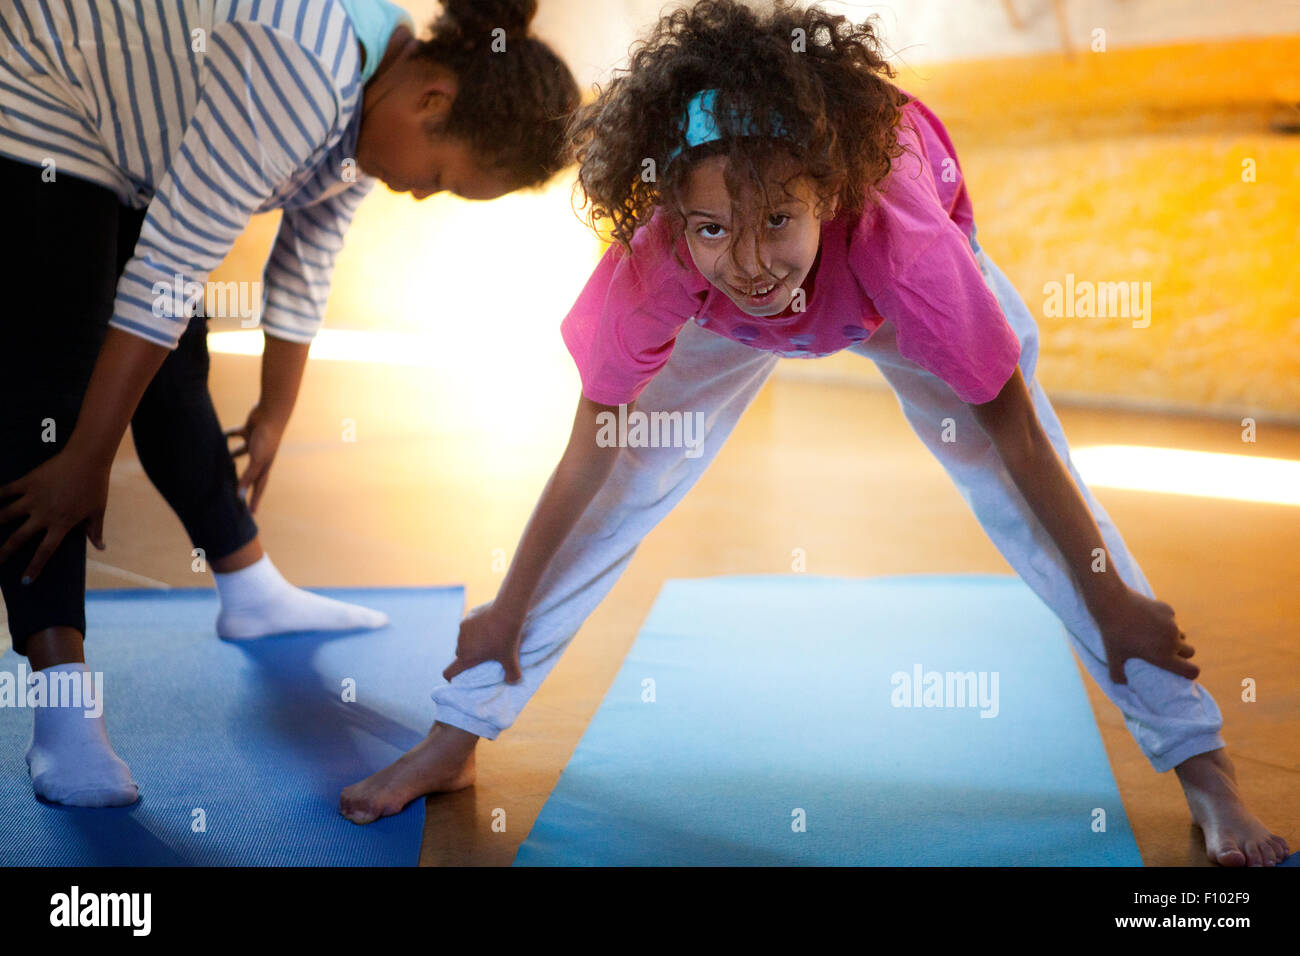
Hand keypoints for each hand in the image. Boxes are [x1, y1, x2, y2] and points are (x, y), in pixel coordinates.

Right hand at [0, 447, 109, 582]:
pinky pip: (6, 491)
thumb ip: (95, 531)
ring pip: (5, 515)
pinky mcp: (28, 482)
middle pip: (18, 538)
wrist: (88, 459)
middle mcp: (44, 514)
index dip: (34, 567)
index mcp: (62, 524)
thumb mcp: (98, 511)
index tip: (25, 581)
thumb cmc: (96, 486)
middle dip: (4, 553)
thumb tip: (101, 548)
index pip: (45, 551)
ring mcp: (34, 498)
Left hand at [225, 403, 285, 513]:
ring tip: (221, 463)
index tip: (252, 513)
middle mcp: (260, 455)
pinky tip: (218, 436)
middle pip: (250, 473)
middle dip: (243, 482)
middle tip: (235, 492)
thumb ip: (248, 477)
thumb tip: (240, 496)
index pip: (259, 487)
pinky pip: (235, 435)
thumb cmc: (266, 438)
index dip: (255, 499)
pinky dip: (228, 435)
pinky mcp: (249, 431)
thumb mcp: (257, 460)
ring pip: (240, 453)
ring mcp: (255, 443)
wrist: (271, 413)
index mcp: (265, 465)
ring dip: (232, 457)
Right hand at [442, 602, 524, 683]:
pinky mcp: (469, 615)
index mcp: (466, 656)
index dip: (451, 678)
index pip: (449, 672)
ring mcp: (463, 627)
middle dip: (468, 657)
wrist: (507, 610)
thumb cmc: (506, 636)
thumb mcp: (511, 658)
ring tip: (488, 639)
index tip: (457, 680)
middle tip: (484, 656)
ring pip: (464, 639)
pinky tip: (490, 626)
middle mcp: (461, 642)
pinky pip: (469, 626)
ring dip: (472, 642)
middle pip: (459, 655)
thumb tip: (512, 681)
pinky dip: (476, 628)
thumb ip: (512, 674)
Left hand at [1095, 588, 1197, 683]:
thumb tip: (1125, 684)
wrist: (1112, 603)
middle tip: (1166, 653)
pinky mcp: (1168, 610)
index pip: (1192, 671)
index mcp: (1163, 656)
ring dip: (1174, 638)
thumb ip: (1118, 675)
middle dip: (1182, 655)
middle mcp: (1172, 641)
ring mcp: (1172, 624)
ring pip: (1181, 635)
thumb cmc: (1112, 633)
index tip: (1181, 673)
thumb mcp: (1112, 657)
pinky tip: (1148, 620)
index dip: (1189, 674)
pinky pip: (1172, 620)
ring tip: (1155, 637)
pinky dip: (1165, 622)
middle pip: (1190, 652)